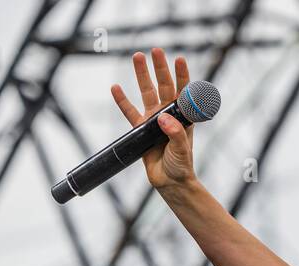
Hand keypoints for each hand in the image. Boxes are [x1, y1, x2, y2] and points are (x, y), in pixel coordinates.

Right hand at [110, 48, 195, 191]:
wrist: (169, 182)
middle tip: (156, 50)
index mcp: (183, 117)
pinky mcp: (140, 129)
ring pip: (146, 92)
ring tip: (137, 56)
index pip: (184, 92)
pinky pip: (129, 111)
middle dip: (160, 68)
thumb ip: (175, 133)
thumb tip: (162, 118)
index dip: (182, 76)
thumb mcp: (181, 150)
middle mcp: (169, 114)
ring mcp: (154, 120)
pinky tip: (115, 87)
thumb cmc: (181, 166)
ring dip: (142, 75)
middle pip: (164, 86)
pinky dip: (122, 100)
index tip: (180, 59)